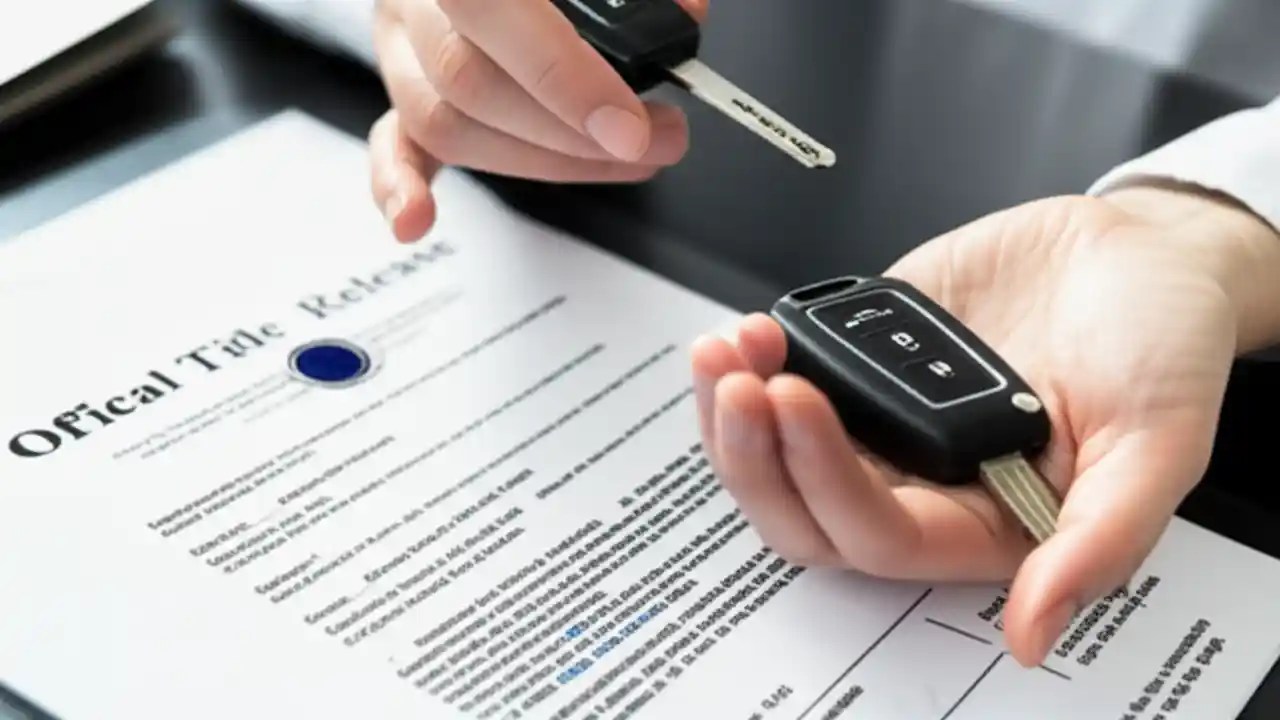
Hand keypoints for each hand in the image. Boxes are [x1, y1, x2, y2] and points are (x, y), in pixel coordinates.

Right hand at [368, 0, 708, 241]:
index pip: (494, 13)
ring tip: (619, 162)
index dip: (565, 79)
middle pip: (470, 82)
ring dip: (539, 163)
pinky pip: (394, 141)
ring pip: (445, 124)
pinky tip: (416, 221)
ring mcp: (402, 45)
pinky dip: (402, 185)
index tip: (629, 129)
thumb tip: (682, 17)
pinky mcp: (405, 86)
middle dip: (572, 136)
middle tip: (650, 146)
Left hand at [691, 184, 1279, 666]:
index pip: (876, 534)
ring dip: (732, 414)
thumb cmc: (1161, 345)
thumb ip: (1100, 539)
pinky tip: (750, 331)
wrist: (1140, 252)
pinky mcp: (863, 363)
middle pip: (802, 510)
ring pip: (776, 456)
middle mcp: (920, 482)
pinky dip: (754, 365)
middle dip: (753, 455)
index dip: (824, 478)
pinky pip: (785, 383)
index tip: (796, 400)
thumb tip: (1033, 635)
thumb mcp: (1160, 441)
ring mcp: (882, 423)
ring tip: (723, 352)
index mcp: (984, 523)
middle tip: (739, 385)